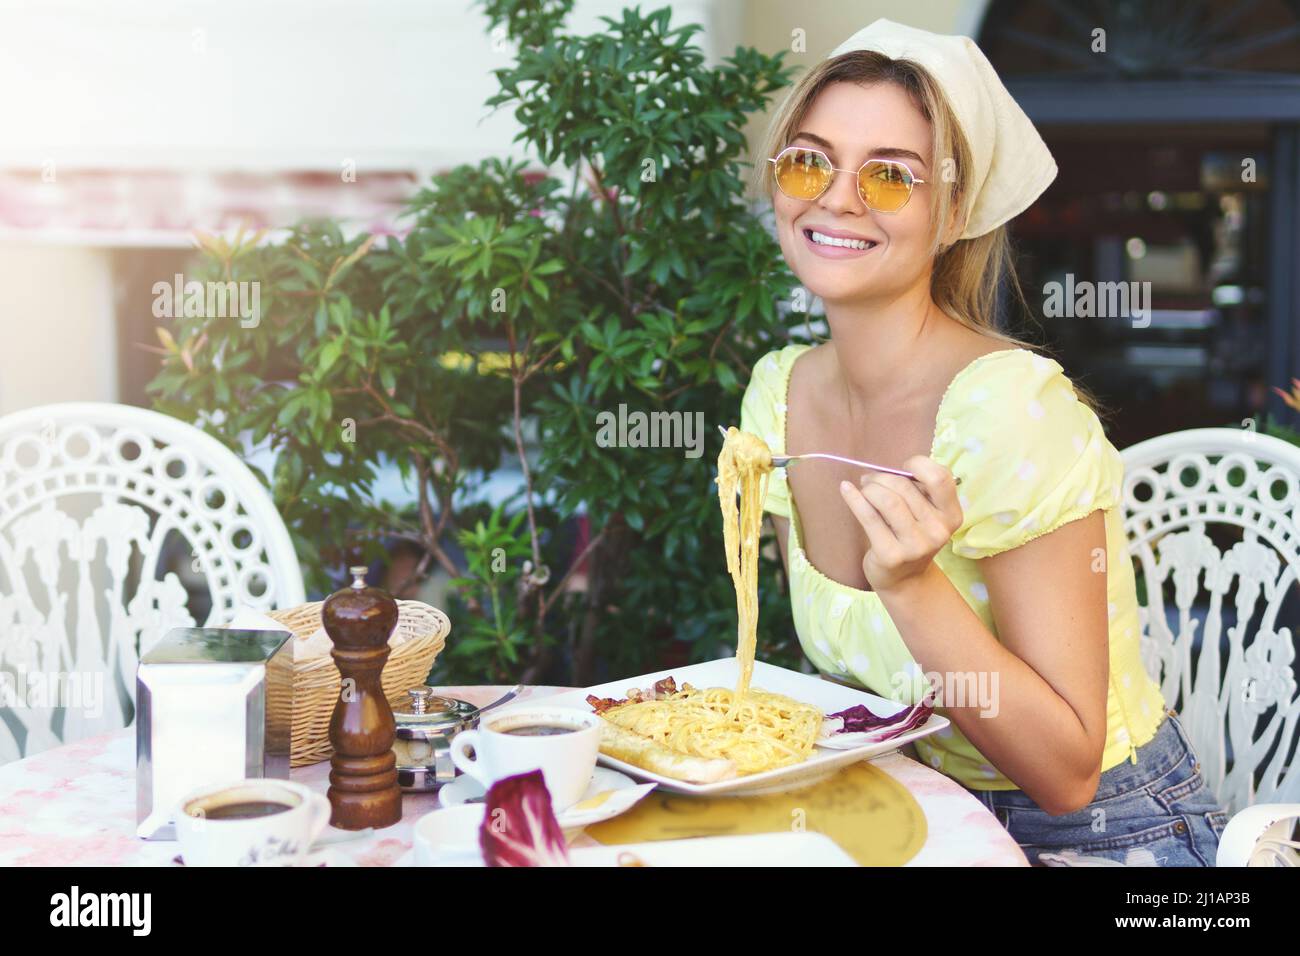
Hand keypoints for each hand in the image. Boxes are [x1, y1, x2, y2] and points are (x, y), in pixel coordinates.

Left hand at [837, 455, 963, 593]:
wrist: (905, 580)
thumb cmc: (911, 537)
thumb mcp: (925, 515)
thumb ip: (917, 491)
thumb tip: (885, 470)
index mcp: (951, 515)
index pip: (940, 478)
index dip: (918, 465)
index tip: (903, 468)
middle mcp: (938, 530)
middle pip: (905, 486)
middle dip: (882, 478)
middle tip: (869, 480)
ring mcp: (916, 545)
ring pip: (887, 500)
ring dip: (869, 488)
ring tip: (863, 489)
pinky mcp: (891, 554)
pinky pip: (868, 516)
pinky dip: (854, 498)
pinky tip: (846, 489)